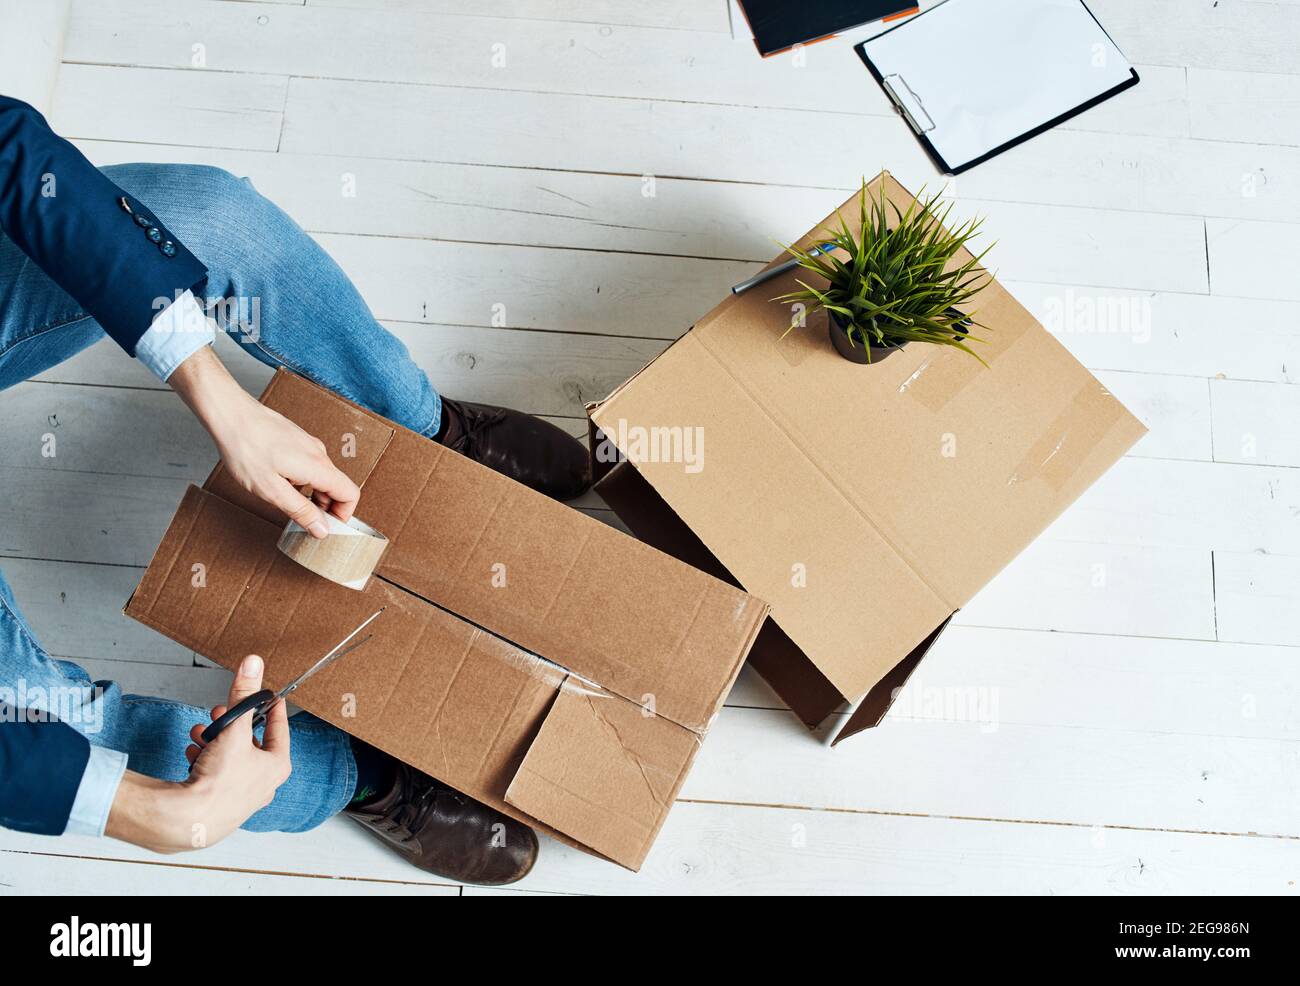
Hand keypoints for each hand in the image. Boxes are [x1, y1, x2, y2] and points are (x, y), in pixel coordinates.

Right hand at [105, 655, 292, 853]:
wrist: (189, 820)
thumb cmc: (220, 781)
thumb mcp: (234, 729)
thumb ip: (242, 695)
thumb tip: (253, 663)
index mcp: (277, 766)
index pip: (279, 727)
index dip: (271, 707)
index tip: (269, 696)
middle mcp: (264, 784)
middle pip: (250, 742)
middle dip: (230, 725)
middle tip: (218, 714)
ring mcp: (243, 797)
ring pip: (230, 757)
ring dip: (213, 742)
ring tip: (199, 733)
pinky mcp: (221, 805)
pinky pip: (215, 774)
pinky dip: (203, 760)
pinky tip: (191, 754)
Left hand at [169, 346, 358, 536]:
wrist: (231, 415)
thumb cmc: (246, 449)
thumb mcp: (272, 490)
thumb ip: (301, 511)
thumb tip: (322, 529)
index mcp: (318, 467)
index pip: (351, 494)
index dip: (343, 515)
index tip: (327, 526)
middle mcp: (319, 454)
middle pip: (337, 486)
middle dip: (326, 507)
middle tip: (302, 520)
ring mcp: (309, 445)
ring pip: (323, 476)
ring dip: (312, 494)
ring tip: (286, 501)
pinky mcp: (298, 440)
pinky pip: (310, 465)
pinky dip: (303, 480)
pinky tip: (278, 482)